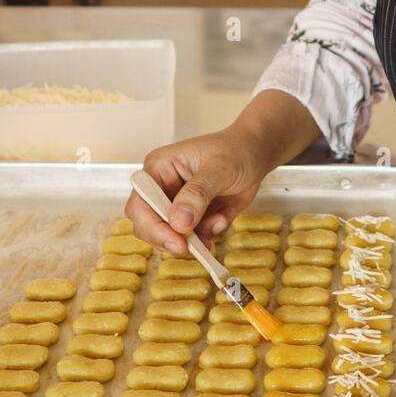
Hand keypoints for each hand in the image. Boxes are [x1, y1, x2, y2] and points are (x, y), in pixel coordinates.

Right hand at [125, 125, 264, 253]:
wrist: (255, 155)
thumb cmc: (235, 151)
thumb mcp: (218, 169)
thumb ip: (197, 194)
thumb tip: (178, 223)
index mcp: (158, 169)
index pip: (140, 204)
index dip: (153, 227)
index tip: (178, 242)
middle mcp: (161, 189)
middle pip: (148, 226)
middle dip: (172, 238)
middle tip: (198, 245)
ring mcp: (176, 206)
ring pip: (170, 237)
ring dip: (195, 238)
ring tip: (220, 221)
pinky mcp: (192, 219)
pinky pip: (193, 239)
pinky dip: (209, 236)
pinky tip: (223, 218)